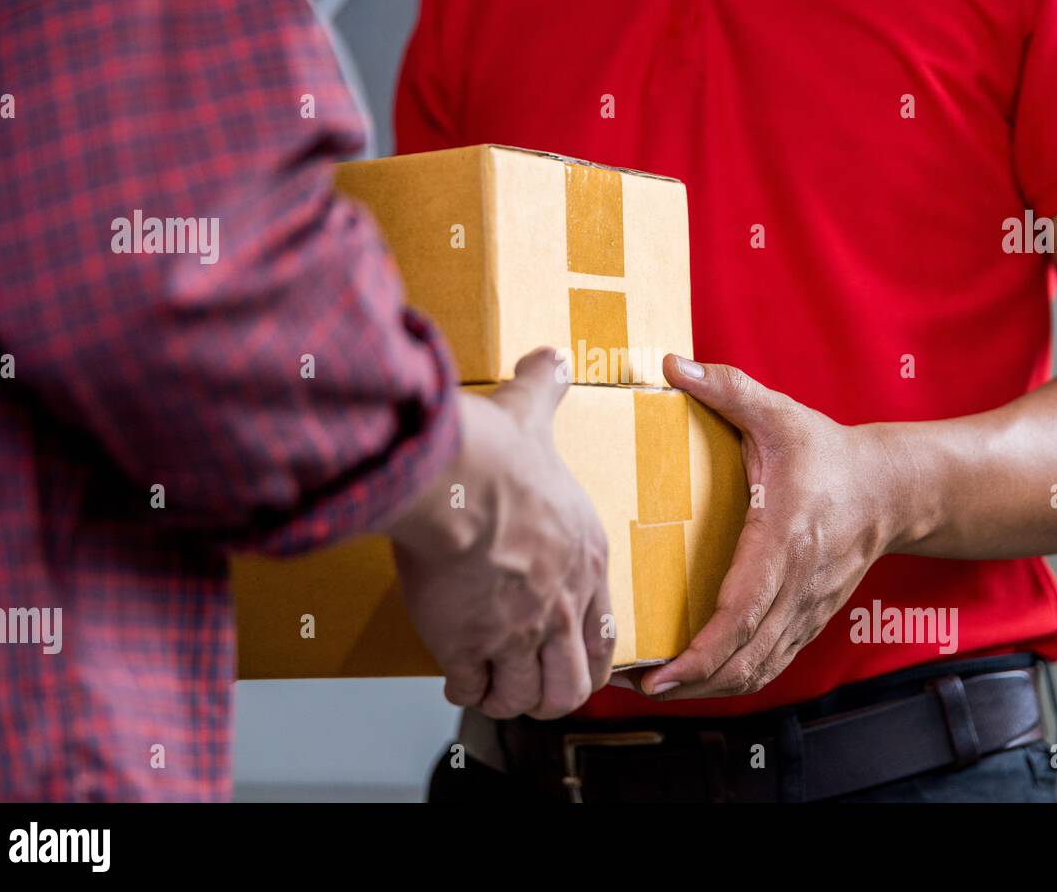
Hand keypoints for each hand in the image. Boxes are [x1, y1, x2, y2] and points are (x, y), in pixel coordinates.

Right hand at [391, 348, 612, 718]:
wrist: (457, 477)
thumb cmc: (496, 452)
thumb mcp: (532, 414)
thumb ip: (545, 390)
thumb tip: (551, 358)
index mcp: (586, 559)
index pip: (605, 632)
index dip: (585, 651)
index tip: (565, 653)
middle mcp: (561, 603)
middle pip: (573, 684)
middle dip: (552, 693)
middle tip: (527, 685)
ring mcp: (519, 631)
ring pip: (529, 699)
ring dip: (507, 697)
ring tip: (489, 686)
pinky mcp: (471, 645)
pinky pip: (472, 689)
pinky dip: (463, 688)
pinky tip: (452, 672)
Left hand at [634, 355, 909, 699]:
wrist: (893, 488)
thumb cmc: (830, 453)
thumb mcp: (780, 413)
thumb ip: (727, 389)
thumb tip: (670, 363)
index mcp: (785, 540)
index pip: (741, 613)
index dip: (701, 652)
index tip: (660, 673)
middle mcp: (798, 586)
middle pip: (745, 660)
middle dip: (689, 683)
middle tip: (635, 686)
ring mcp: (807, 609)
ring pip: (758, 671)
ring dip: (708, 689)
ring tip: (657, 689)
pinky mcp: (809, 619)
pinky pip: (770, 664)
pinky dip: (732, 680)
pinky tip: (698, 681)